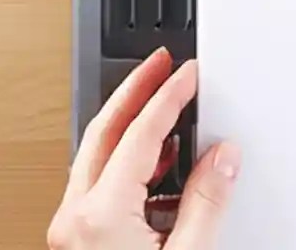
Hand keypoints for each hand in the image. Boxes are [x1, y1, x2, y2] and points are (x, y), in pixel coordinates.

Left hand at [49, 48, 240, 249]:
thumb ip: (206, 204)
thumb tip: (224, 157)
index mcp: (100, 216)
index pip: (139, 135)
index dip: (169, 97)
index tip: (187, 75)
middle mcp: (75, 218)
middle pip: (104, 132)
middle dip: (135, 90)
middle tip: (160, 63)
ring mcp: (71, 230)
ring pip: (96, 154)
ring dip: (128, 124)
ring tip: (160, 101)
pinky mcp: (77, 241)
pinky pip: (97, 183)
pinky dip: (126, 161)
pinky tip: (158, 162)